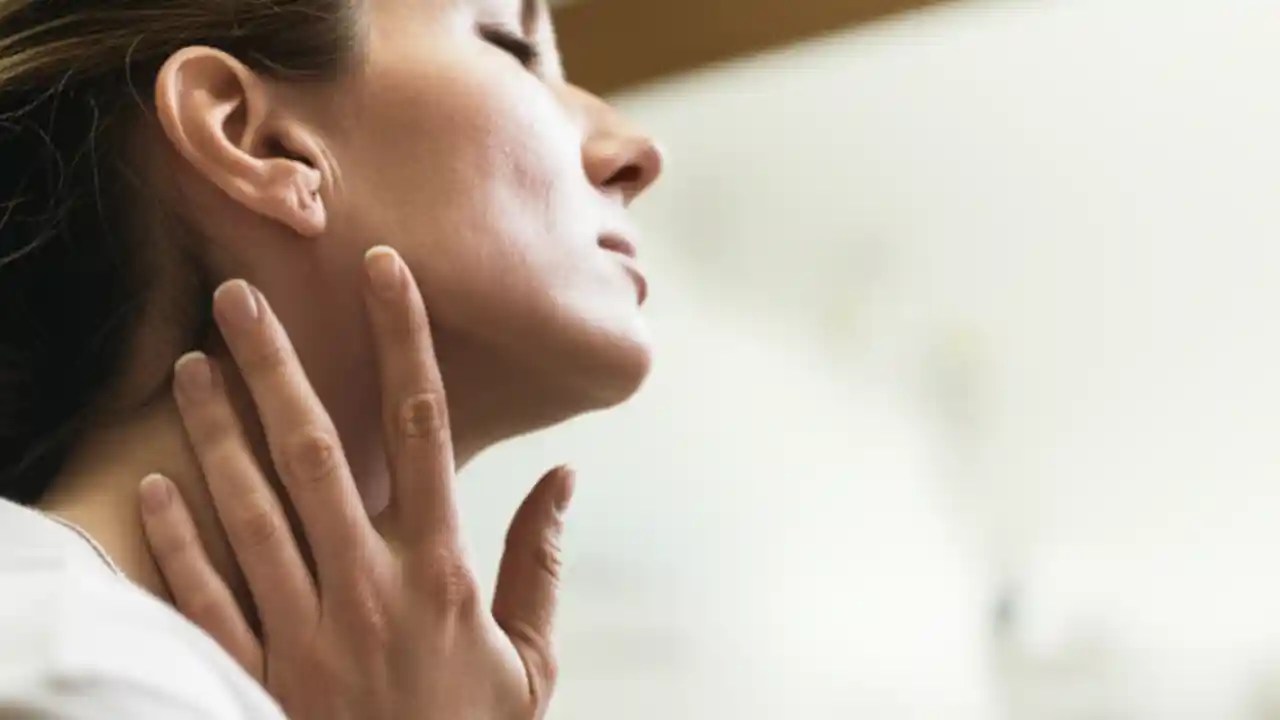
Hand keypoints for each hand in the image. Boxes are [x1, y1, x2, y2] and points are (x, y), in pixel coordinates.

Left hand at [136, 246, 571, 718]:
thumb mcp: (530, 659)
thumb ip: (538, 563)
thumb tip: (562, 480)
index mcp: (439, 571)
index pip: (422, 431)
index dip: (402, 344)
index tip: (385, 277)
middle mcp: (367, 585)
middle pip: (315, 453)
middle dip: (274, 368)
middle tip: (238, 297)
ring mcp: (304, 631)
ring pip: (249, 513)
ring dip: (214, 435)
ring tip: (189, 367)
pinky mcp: (257, 676)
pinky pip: (207, 600)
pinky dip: (178, 543)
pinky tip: (155, 487)